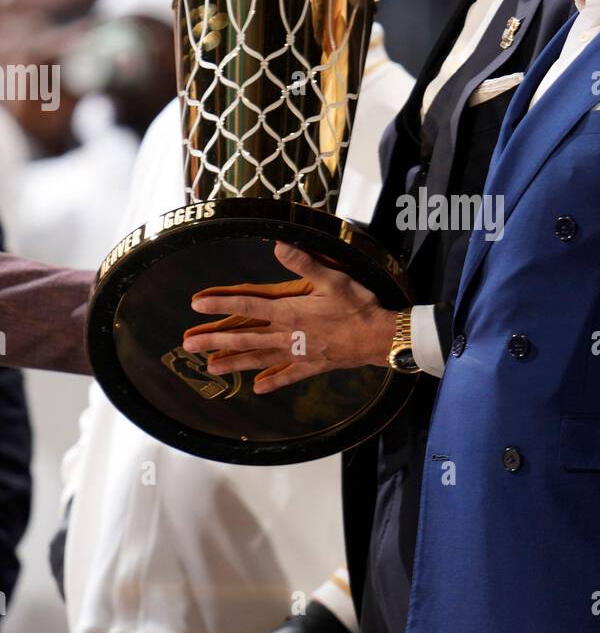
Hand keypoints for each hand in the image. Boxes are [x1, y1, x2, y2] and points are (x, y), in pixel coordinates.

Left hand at [181, 241, 396, 392]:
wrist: (379, 338)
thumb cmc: (358, 305)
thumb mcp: (333, 278)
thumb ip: (303, 262)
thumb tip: (278, 243)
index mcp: (289, 312)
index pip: (247, 306)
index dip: (220, 303)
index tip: (196, 302)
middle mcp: (287, 335)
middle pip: (244, 338)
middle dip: (214, 340)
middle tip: (187, 344)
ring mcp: (298, 353)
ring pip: (259, 359)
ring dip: (234, 363)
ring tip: (210, 368)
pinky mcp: (311, 365)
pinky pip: (288, 375)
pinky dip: (273, 381)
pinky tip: (258, 388)